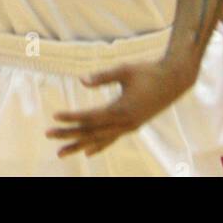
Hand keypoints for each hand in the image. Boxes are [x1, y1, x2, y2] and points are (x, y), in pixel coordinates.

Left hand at [47, 57, 194, 157]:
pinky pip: (111, 140)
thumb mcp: (125, 70)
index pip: (90, 117)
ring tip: (60, 152)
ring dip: (78, 146)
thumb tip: (82, 80)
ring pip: (99, 140)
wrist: (173, 81)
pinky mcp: (132, 127)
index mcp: (121, 110)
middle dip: (68, 134)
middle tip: (48, 134)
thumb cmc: (148, 72)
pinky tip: (87, 152)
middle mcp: (124, 123)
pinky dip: (98, 147)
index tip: (55, 116)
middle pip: (90, 132)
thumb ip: (103, 76)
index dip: (72, 117)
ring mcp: (129, 127)